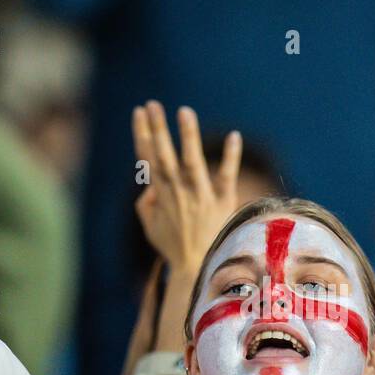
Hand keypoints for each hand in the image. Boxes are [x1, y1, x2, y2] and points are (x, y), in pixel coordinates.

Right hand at [131, 101, 241, 272]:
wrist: (198, 270)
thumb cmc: (174, 248)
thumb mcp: (151, 228)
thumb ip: (145, 205)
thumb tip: (148, 185)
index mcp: (161, 196)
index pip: (149, 160)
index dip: (143, 135)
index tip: (139, 112)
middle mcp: (180, 194)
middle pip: (165, 157)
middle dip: (158, 130)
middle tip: (152, 104)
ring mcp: (202, 197)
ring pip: (193, 164)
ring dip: (188, 137)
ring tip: (184, 112)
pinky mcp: (223, 203)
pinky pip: (227, 178)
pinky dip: (231, 158)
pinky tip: (235, 136)